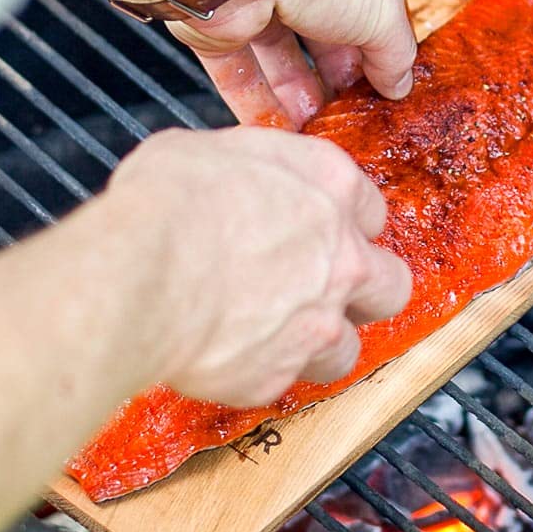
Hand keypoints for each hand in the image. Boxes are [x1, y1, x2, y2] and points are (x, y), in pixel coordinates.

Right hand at [98, 124, 410, 404]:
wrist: (142, 271)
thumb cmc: (165, 203)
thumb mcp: (207, 150)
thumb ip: (248, 172)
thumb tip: (235, 182)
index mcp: (329, 186)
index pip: (370, 212)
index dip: (343, 226)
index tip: (319, 234)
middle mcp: (342, 257)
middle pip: (389, 285)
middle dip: (363, 293)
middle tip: (322, 293)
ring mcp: (319, 322)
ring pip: (347, 348)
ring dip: (315, 345)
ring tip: (270, 336)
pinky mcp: (281, 374)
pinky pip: (283, 381)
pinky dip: (258, 372)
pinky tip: (226, 354)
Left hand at [169, 0, 414, 127]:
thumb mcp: (382, 11)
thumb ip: (395, 52)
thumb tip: (398, 81)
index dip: (382, 35)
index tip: (390, 73)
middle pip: (325, 27)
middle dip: (340, 73)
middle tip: (355, 106)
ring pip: (280, 52)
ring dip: (300, 93)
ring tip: (320, 125)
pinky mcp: (218, 20)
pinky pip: (239, 69)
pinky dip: (258, 101)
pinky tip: (280, 126)